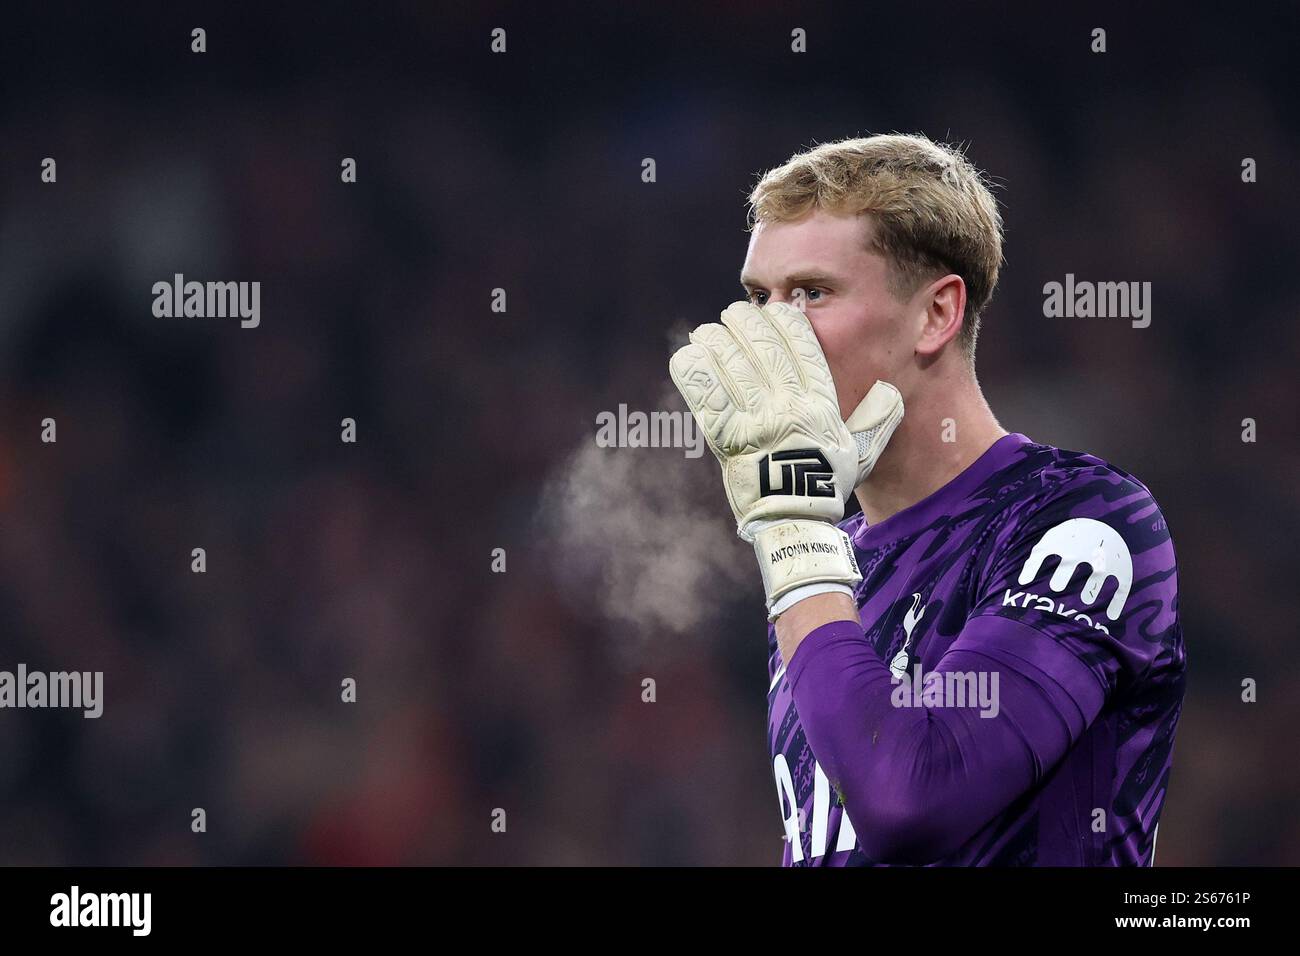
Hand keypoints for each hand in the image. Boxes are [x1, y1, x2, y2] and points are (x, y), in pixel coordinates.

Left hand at [670, 300, 902, 616]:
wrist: (793, 523)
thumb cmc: (827, 488)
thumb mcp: (862, 452)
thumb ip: (877, 419)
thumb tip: (890, 389)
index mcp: (819, 404)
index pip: (803, 347)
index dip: (785, 321)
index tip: (773, 310)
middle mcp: (788, 406)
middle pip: (763, 347)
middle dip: (746, 322)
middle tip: (734, 313)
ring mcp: (755, 421)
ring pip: (732, 364)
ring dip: (716, 340)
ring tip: (708, 330)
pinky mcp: (725, 438)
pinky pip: (705, 394)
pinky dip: (693, 371)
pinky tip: (688, 354)